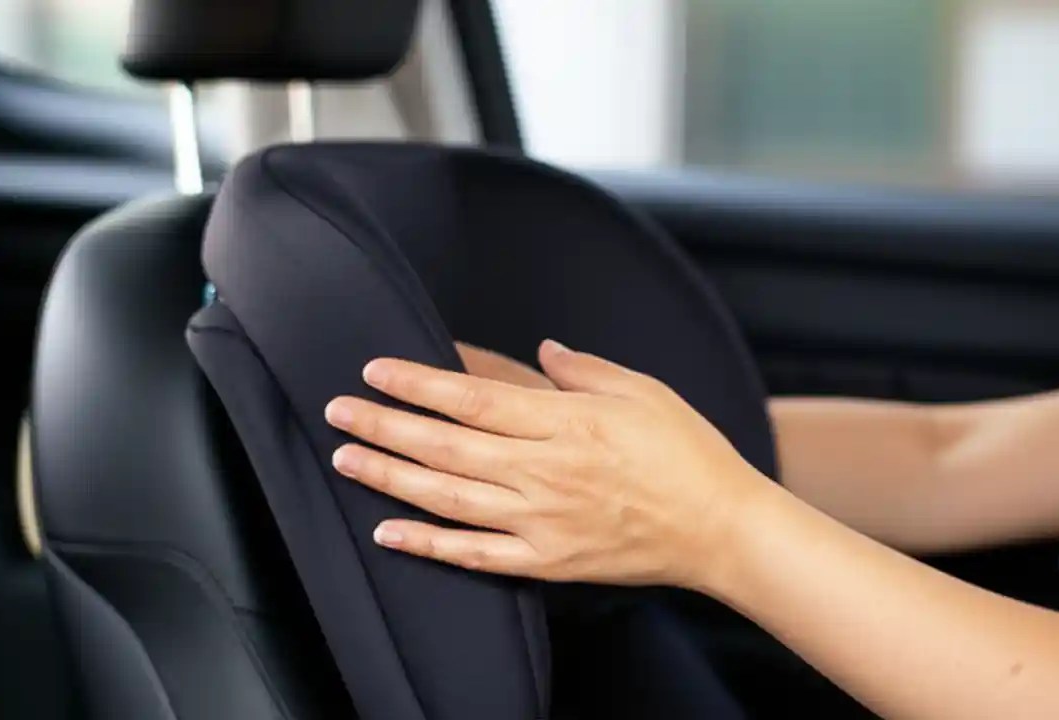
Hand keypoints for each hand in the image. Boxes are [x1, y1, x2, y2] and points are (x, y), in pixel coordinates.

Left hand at [324, 340, 774, 592]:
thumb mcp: (641, 390)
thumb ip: (582, 370)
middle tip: (338, 411)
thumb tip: (541, 352)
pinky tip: (388, 532)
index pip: (471, 398)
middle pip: (445, 446)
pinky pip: (475, 555)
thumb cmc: (686, 451)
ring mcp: (541, 521)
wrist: (720, 528)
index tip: (375, 370)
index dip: (416, 384)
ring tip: (346, 460)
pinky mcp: (546, 561)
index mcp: (564, 421)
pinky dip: (428, 546)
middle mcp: (543, 471)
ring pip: (446, 499)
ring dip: (390, 478)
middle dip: (384, 426)